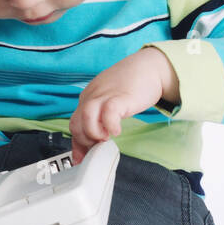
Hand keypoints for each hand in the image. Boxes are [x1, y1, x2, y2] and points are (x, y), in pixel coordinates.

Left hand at [69, 50, 171, 164]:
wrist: (150, 66)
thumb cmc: (131, 85)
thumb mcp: (109, 101)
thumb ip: (99, 118)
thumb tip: (93, 142)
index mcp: (88, 98)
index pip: (74, 124)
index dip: (78, 144)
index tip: (82, 158)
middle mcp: (92, 96)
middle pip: (76, 123)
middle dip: (85, 141)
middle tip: (99, 147)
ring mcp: (105, 95)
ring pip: (86, 118)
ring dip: (94, 134)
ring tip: (106, 138)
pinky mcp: (120, 97)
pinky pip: (108, 113)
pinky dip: (110, 125)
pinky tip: (117, 130)